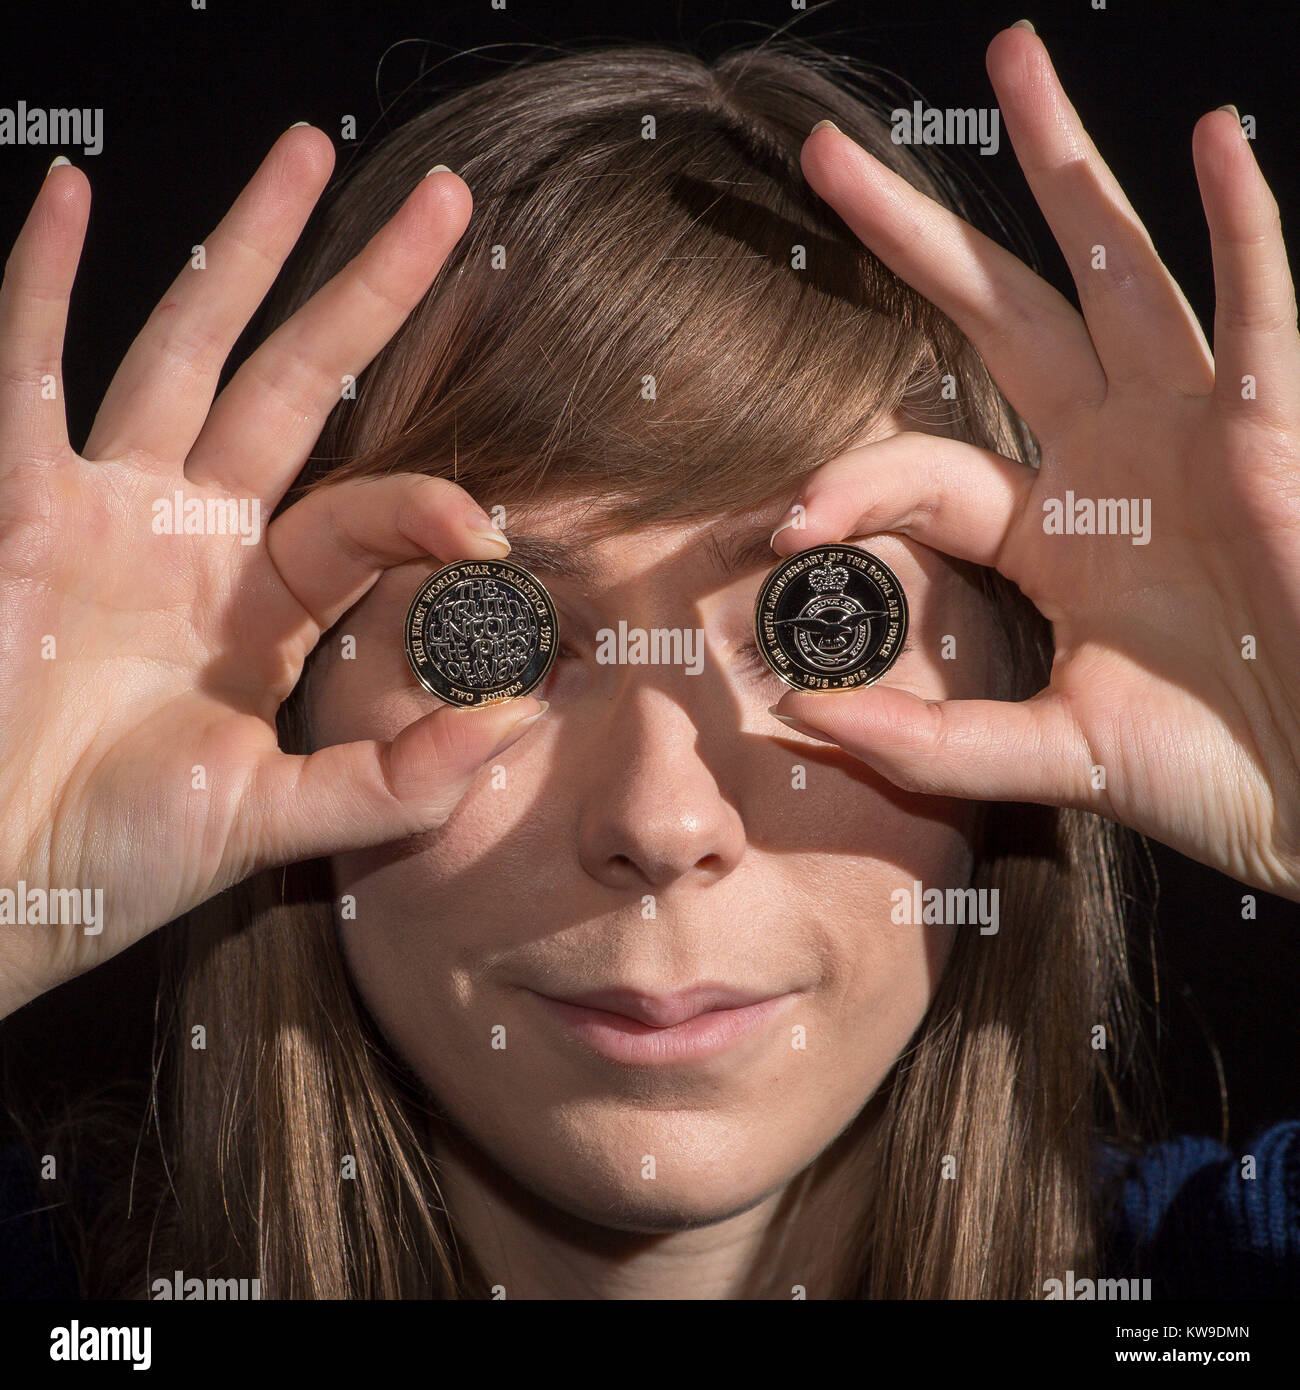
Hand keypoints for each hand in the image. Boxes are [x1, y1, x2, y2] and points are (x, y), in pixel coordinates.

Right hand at [0, 129, 545, 1017]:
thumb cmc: (119, 854)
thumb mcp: (273, 817)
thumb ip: (392, 782)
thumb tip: (515, 726)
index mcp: (263, 604)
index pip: (367, 515)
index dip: (430, 509)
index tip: (489, 537)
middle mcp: (195, 537)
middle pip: (298, 385)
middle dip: (371, 294)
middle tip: (450, 202)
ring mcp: (105, 508)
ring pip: (186, 349)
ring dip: (244, 251)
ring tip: (306, 152)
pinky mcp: (19, 507)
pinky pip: (28, 377)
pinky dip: (41, 288)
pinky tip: (68, 195)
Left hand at [770, 24, 1299, 901]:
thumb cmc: (1206, 772)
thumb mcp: (1049, 753)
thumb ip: (933, 741)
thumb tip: (807, 716)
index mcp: (1050, 528)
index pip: (926, 465)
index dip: (854, 479)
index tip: (787, 523)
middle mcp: (1111, 458)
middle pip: (998, 315)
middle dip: (915, 236)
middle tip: (824, 153)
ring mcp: (1190, 435)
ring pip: (1117, 275)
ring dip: (1067, 170)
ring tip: (1013, 61)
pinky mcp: (1272, 442)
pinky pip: (1259, 322)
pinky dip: (1243, 233)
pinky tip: (1217, 140)